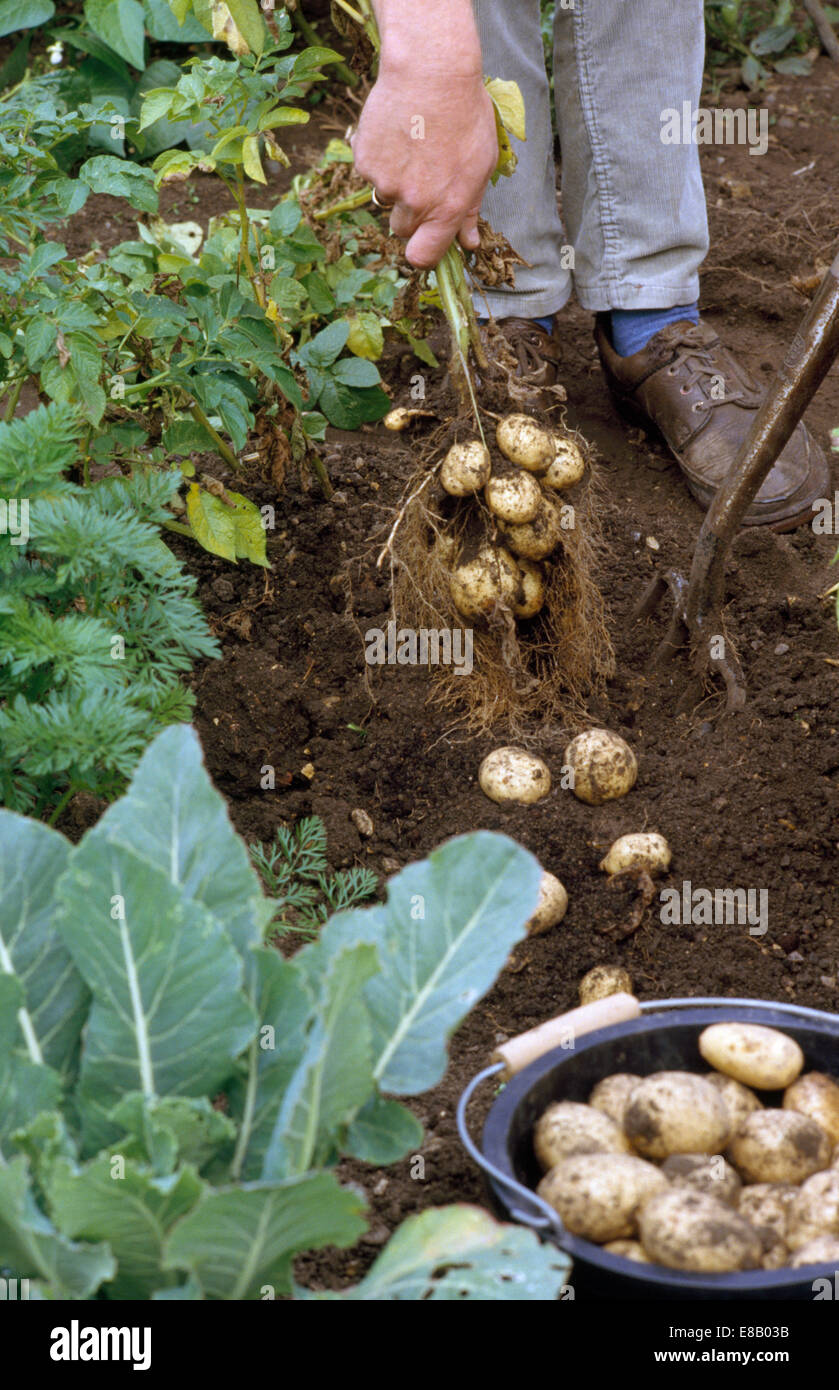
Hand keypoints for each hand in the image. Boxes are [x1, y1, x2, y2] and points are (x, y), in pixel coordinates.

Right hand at [351, 62, 497, 268]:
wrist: (430, 71)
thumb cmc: (464, 113)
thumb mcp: (481, 164)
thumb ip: (470, 208)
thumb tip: (469, 242)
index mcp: (446, 208)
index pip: (423, 256)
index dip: (422, 254)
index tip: (425, 243)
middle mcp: (414, 202)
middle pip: (402, 228)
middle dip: (410, 212)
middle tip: (423, 176)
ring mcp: (386, 183)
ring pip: (385, 198)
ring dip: (395, 182)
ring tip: (411, 146)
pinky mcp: (365, 162)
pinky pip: (369, 171)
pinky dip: (379, 157)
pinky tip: (396, 132)